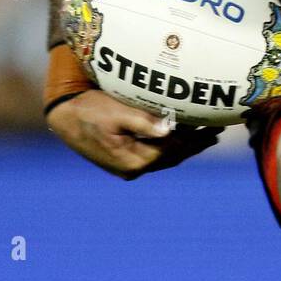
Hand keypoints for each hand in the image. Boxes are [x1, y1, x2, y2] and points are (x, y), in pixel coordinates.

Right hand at [48, 89, 220, 180]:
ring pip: (165, 159)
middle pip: (172, 157)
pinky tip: (183, 138)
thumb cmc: (89, 110)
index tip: (210, 125)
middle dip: (196, 145)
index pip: (172, 150)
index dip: (193, 139)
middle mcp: (132, 169)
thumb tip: (169, 129)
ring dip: (187, 147)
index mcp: (132, 161)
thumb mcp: (116, 112)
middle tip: (217, 130)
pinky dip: (171, 147)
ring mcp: (128, 168)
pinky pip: (155, 155)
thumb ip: (143, 122)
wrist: (64, 118)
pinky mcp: (124, 162)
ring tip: (208, 136)